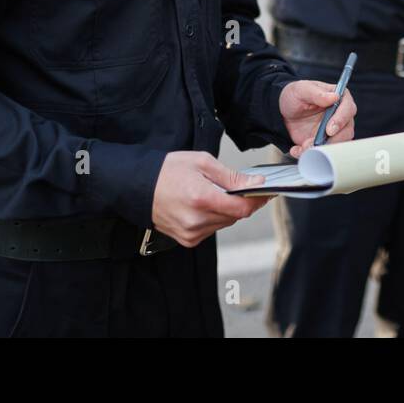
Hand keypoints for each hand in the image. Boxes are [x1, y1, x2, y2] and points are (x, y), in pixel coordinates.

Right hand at [150, 151, 268, 247]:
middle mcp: (196, 221)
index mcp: (201, 199)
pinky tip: (202, 204)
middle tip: (239, 187)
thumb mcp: (202, 162)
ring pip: (224, 223)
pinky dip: (214, 217)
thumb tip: (255, 185)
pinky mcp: (187, 240)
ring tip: (214, 193)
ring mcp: (191, 233)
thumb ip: (231, 177)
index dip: (257, 200)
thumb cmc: (168, 170)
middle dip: (242, 202)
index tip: (266, 191)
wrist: (137, 186)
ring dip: (227, 210)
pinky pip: (212, 229)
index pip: (242, 208)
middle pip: (235, 216)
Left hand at [279, 79, 356, 158]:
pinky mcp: (325, 141)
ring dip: (321, 148)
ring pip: (337, 144)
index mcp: (340, 98)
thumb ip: (316, 93)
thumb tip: (334, 97)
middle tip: (316, 143)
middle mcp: (340, 115)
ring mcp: (334, 130)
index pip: (349, 109)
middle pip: (347, 130)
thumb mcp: (301, 90)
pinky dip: (310, 153)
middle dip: (332, 140)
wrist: (283, 110)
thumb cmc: (295, 95)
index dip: (341, 120)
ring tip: (303, 146)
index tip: (329, 129)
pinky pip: (324, 151)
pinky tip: (298, 149)